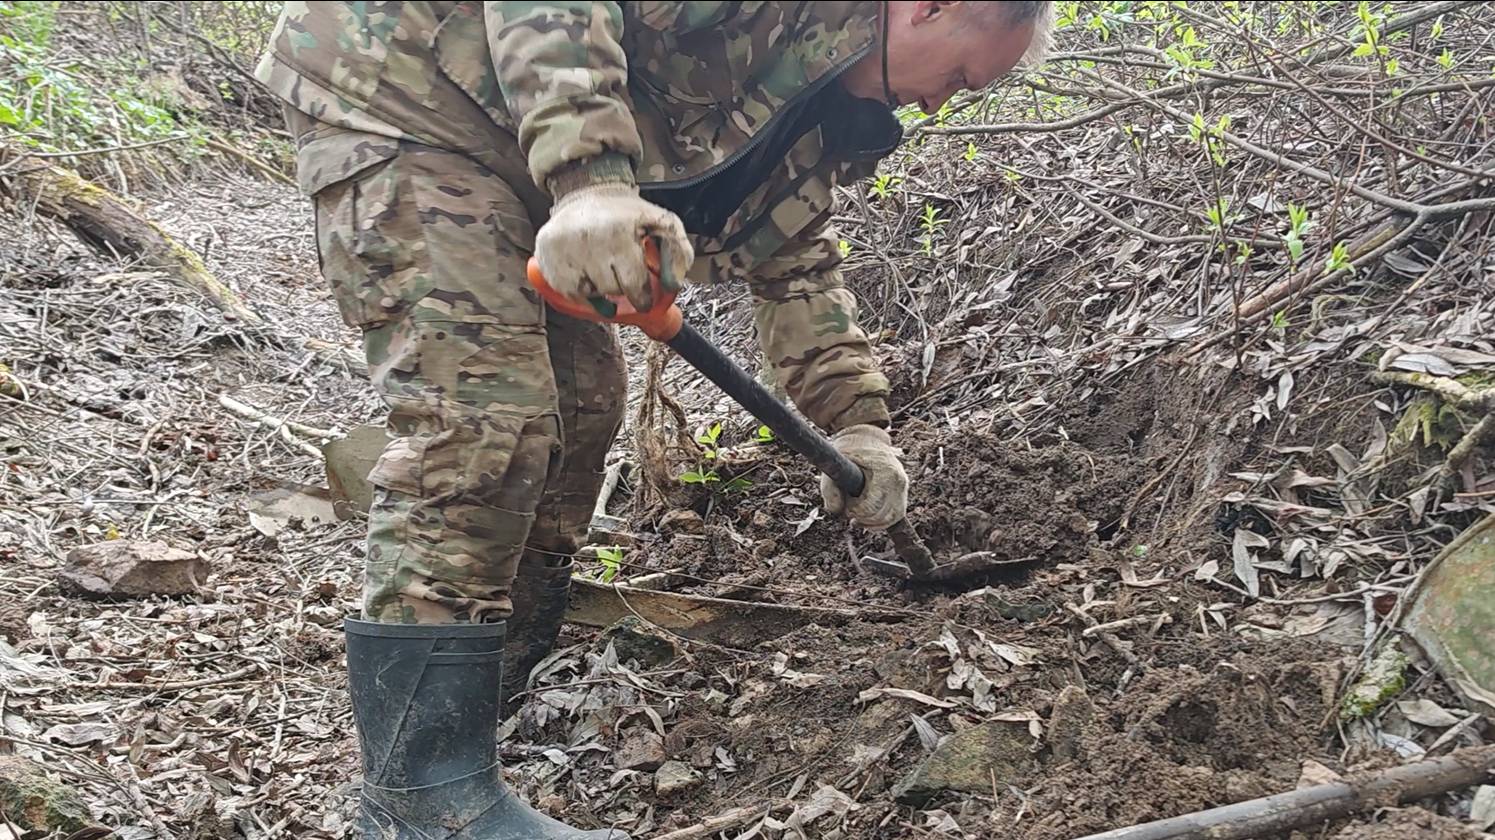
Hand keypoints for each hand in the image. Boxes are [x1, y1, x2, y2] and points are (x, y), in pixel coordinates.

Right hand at [534, 183, 692, 310]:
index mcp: (619, 232)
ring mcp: (565, 250)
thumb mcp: (660, 221)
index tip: (643, 298)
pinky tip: (587, 274)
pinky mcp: (547, 257)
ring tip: (603, 268)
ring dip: (600, 288)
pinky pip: (568, 292)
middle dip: (621, 287)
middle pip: (612, 290)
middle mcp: (589, 241)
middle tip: (622, 275)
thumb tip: (673, 284)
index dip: (642, 297)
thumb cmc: (625, 213)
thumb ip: (678, 251)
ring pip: (590, 293)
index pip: (634, 285)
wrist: (585, 192)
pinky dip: (580, 290)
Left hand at [820, 425, 908, 529]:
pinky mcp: (903, 492)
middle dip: (863, 518)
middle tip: (849, 510)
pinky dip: (882, 521)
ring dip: (873, 523)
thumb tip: (836, 510)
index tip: (846, 507)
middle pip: (883, 515)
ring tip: (856, 518)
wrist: (868, 438)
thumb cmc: (852, 449)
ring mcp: (903, 486)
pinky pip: (896, 515)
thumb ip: (829, 487)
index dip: (855, 512)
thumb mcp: (835, 463)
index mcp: (885, 471)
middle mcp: (899, 480)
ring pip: (892, 518)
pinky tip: (867, 518)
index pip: (872, 506)